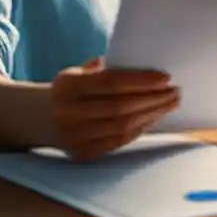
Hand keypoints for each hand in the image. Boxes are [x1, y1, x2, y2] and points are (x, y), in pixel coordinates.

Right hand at [49, 58, 179, 160]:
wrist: (40, 117)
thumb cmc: (71, 89)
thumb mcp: (79, 71)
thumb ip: (107, 67)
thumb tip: (145, 64)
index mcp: (67, 86)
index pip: (111, 82)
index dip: (141, 80)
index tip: (166, 77)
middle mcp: (68, 113)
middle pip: (120, 107)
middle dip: (153, 99)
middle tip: (176, 92)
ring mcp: (73, 136)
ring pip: (122, 126)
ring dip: (152, 115)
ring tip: (170, 104)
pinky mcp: (81, 153)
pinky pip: (118, 141)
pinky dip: (140, 128)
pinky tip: (154, 117)